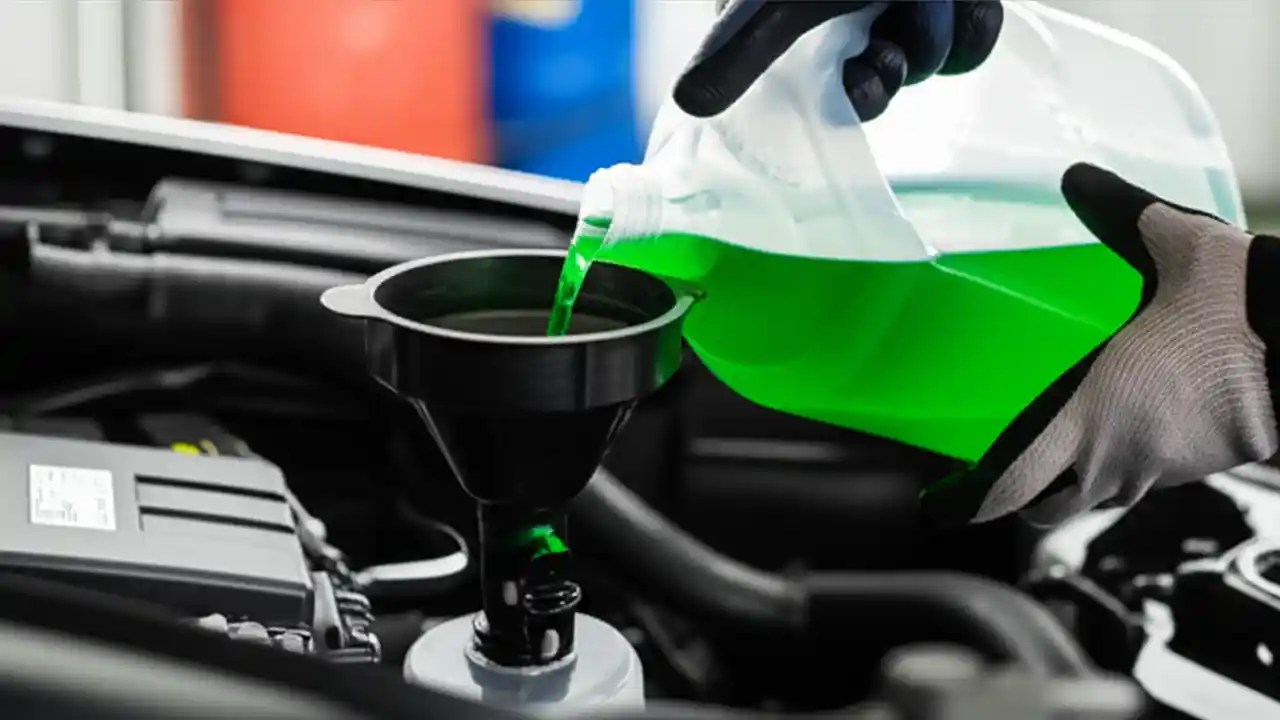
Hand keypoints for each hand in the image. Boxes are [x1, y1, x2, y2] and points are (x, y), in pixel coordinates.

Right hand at [673, 1, 1003, 119]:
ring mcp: (910, 11)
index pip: (844, 97)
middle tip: (894, 29)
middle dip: (904, 52)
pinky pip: (978, 35)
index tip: (867, 75)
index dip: (863, 96)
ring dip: (936, 19)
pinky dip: (974, 16)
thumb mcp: (773, 0)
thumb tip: (687, 102)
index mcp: (808, 29)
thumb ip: (737, 48)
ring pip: (941, 55)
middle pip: (898, 76)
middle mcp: (858, 24)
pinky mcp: (956, 4)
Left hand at [921, 163, 1279, 526]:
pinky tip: (1129, 428)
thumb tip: (1077, 176)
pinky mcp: (1198, 466)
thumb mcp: (1170, 241)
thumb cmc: (1243, 300)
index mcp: (1091, 414)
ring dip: (1071, 484)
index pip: (1011, 485)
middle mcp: (1117, 455)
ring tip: (1058, 452)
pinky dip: (1120, 468)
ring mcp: (1159, 469)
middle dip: (1019, 496)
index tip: (941, 507)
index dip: (968, 504)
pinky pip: (1141, 481)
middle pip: (1045, 507)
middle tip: (1001, 474)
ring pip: (1096, 498)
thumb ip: (1116, 212)